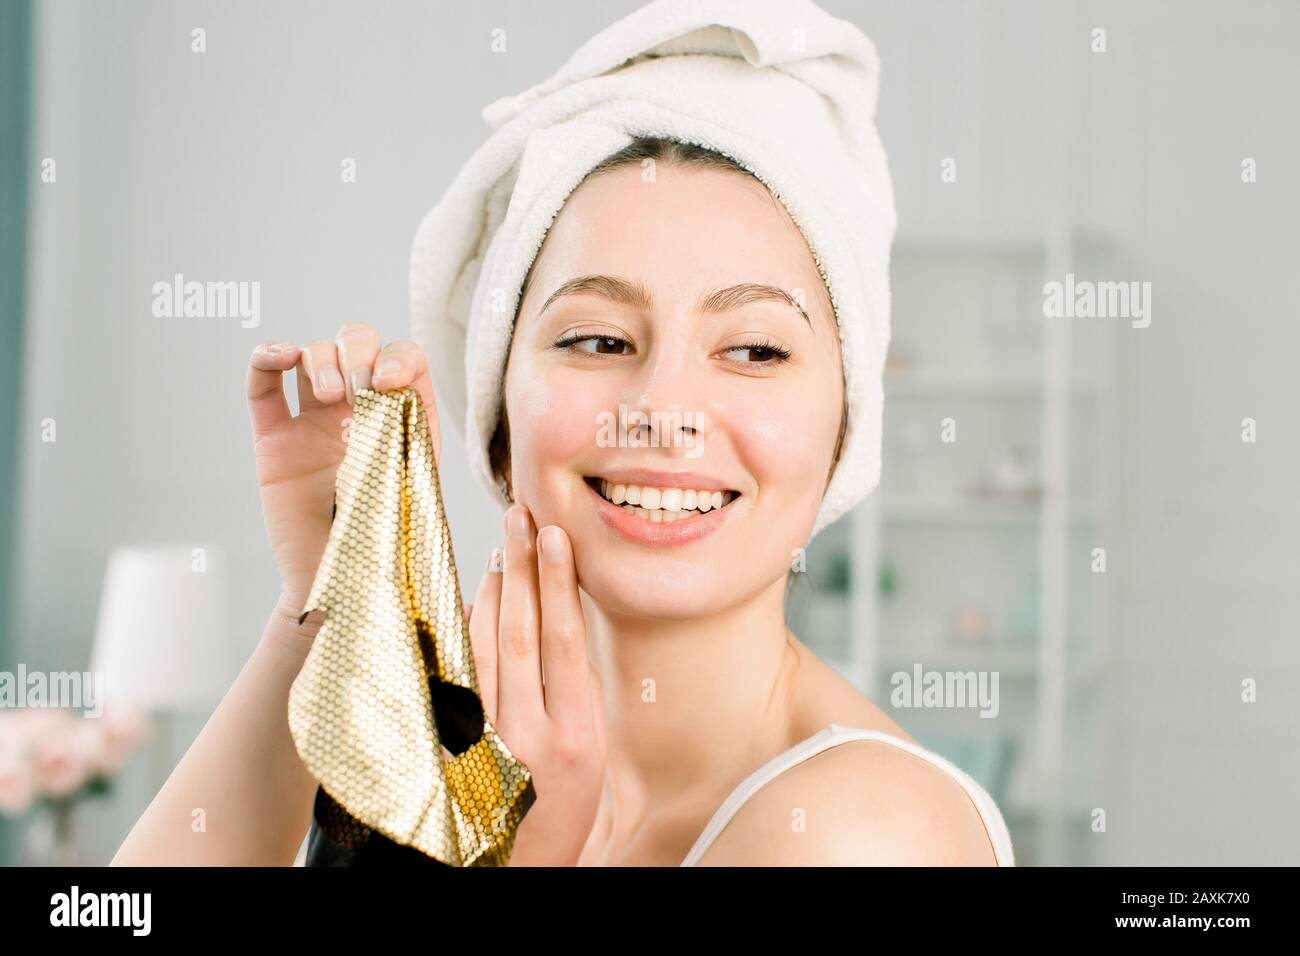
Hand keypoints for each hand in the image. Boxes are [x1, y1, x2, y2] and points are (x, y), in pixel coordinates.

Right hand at [245, 322, 438, 613]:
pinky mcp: (275, 437)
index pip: (405, 358)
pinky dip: (267, 358)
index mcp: (403, 417)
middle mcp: (361, 411)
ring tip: (332, 396)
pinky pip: (263, 386)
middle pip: (357, 343)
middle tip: (361, 388)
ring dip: (322, 359)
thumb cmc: (384, 540)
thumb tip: (402, 386)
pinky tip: (281, 355)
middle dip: (359, 351)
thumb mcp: (413, 482)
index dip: (398, 356)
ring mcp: (314, 421)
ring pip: (313, 356)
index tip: (390, 381)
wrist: (338, 582)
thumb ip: (411, 435)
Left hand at [465, 504, 606, 865]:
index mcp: (576, 737)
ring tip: (501, 552)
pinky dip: (462, 637)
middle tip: (522, 520)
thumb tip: (563, 628)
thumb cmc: (559, 812)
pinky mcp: (450, 749)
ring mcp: (485, 744)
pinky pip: (455, 680)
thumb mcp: (592, 759)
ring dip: (493, 595)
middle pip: (523, 635)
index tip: (556, 537)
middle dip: (523, 570)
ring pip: (484, 651)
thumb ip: (579, 696)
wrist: (514, 870)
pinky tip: (470, 604)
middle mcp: (529, 737)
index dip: (559, 583)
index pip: (565, 642)